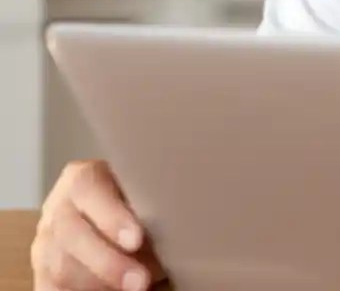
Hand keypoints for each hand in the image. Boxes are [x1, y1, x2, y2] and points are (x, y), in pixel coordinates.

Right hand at [32, 160, 165, 290]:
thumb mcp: (149, 202)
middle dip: (107, 262)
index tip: (136, 239)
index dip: (110, 216)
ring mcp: (46, 241)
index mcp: (84, 178)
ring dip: (97, 282)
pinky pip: (53, 287)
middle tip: (140, 280)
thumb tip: (179, 230)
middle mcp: (59, 207)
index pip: (88, 188)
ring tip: (134, 289)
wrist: (115, 227)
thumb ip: (154, 209)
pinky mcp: (41, 271)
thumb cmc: (143, 209)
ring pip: (60, 265)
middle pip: (71, 233)